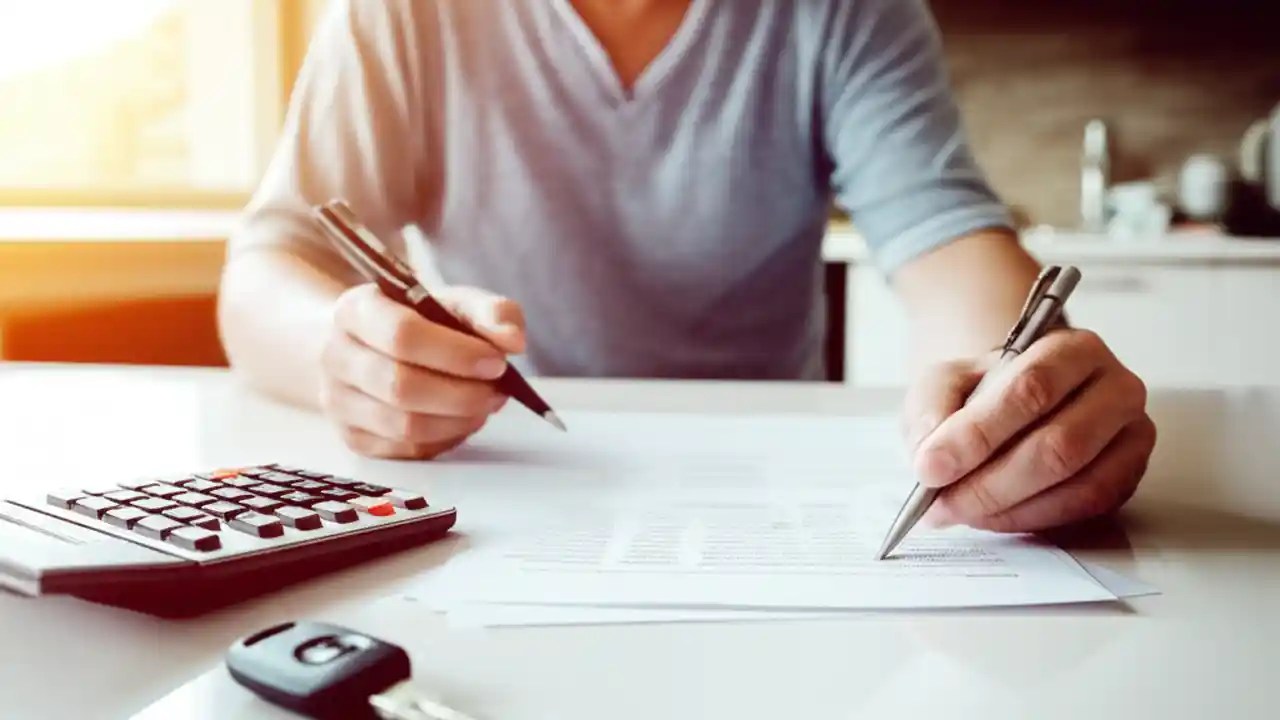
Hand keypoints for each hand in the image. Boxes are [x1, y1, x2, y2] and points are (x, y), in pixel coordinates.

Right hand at [319, 284, 525, 458]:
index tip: (496, 362)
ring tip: (485, 403)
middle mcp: (336, 356)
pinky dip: (446, 438)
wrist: (369, 345)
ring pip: (405, 426)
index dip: (455, 353)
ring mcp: (338, 402)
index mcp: (356, 310)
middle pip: (401, 387)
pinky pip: (407, 450)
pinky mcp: (353, 438)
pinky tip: (463, 419)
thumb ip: (492, 313)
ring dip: (458, 419)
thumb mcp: (455, 303)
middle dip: (462, 393)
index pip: (402, 335)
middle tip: (497, 389)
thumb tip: (512, 339)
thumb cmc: (419, 322)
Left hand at [903, 329, 1155, 532]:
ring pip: (1077, 484)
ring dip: (1009, 507)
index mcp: (1073, 349)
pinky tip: (994, 516)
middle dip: (990, 483)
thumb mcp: (946, 382)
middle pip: (1059, 444)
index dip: (978, 434)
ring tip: (960, 511)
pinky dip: (1033, 520)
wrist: (1016, 404)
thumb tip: (931, 456)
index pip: (1031, 389)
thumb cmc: (985, 391)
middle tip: (941, 503)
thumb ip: (932, 409)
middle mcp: (1115, 388)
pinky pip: (1085, 509)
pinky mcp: (1128, 477)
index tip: (931, 467)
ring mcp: (1130, 436)